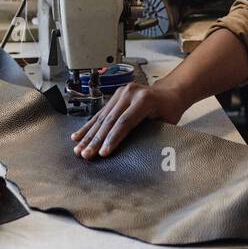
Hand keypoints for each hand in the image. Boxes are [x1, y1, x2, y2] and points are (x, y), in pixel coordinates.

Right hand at [71, 82, 188, 159]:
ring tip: (78, 149)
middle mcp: (130, 94)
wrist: (168, 92)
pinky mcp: (114, 96)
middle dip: (96, 140)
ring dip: (88, 135)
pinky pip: (100, 113)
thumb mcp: (167, 122)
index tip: (102, 153)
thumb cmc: (170, 109)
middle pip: (109, 120)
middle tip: (85, 155)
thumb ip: (153, 135)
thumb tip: (141, 156)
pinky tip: (77, 135)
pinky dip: (89, 126)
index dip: (112, 139)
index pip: (125, 122)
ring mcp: (121, 93)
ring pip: (101, 117)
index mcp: (144, 100)